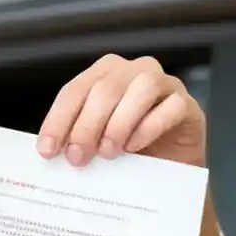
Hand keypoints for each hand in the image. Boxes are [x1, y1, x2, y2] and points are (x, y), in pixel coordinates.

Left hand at [36, 54, 206, 167]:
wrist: (170, 165)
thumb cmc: (129, 149)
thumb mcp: (96, 142)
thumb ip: (76, 137)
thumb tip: (51, 151)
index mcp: (103, 74)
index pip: (74, 90)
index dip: (58, 120)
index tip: (48, 150)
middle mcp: (132, 71)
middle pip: (105, 88)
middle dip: (86, 125)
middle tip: (78, 157)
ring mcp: (164, 83)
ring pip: (140, 89)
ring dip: (119, 123)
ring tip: (108, 152)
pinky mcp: (187, 103)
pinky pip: (170, 107)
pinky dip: (149, 127)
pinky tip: (135, 146)